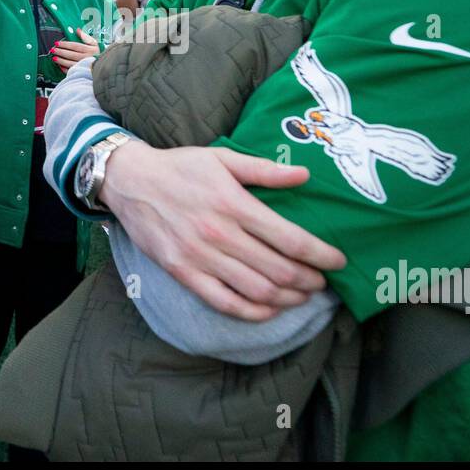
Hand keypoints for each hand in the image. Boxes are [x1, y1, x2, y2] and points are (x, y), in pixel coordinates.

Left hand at [51, 29, 97, 70]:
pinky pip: (73, 71)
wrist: (103, 65)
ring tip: (54, 58)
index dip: (65, 44)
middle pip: (72, 55)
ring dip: (62, 61)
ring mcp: (85, 66)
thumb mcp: (94, 43)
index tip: (57, 43)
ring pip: (71, 63)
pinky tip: (60, 66)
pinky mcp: (83, 73)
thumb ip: (86, 37)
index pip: (75, 46)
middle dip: (61, 52)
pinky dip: (65, 69)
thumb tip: (77, 30)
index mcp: (90, 50)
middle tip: (53, 50)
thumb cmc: (97, 53)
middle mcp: (87, 58)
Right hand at [100, 142, 345, 320]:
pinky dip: (252, 311)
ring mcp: (200, 257)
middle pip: (278, 270)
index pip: (290, 239)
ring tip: (302, 296)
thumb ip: (265, 170)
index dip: (320, 255)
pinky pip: (223, 302)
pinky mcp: (182, 273)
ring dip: (287, 299)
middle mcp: (220, 234)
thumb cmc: (181, 167)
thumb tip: (304, 175)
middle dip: (308, 281)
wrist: (131, 182)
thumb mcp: (223, 158)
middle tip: (322, 282)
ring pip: (256, 290)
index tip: (338, 262)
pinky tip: (269, 310)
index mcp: (234, 203)